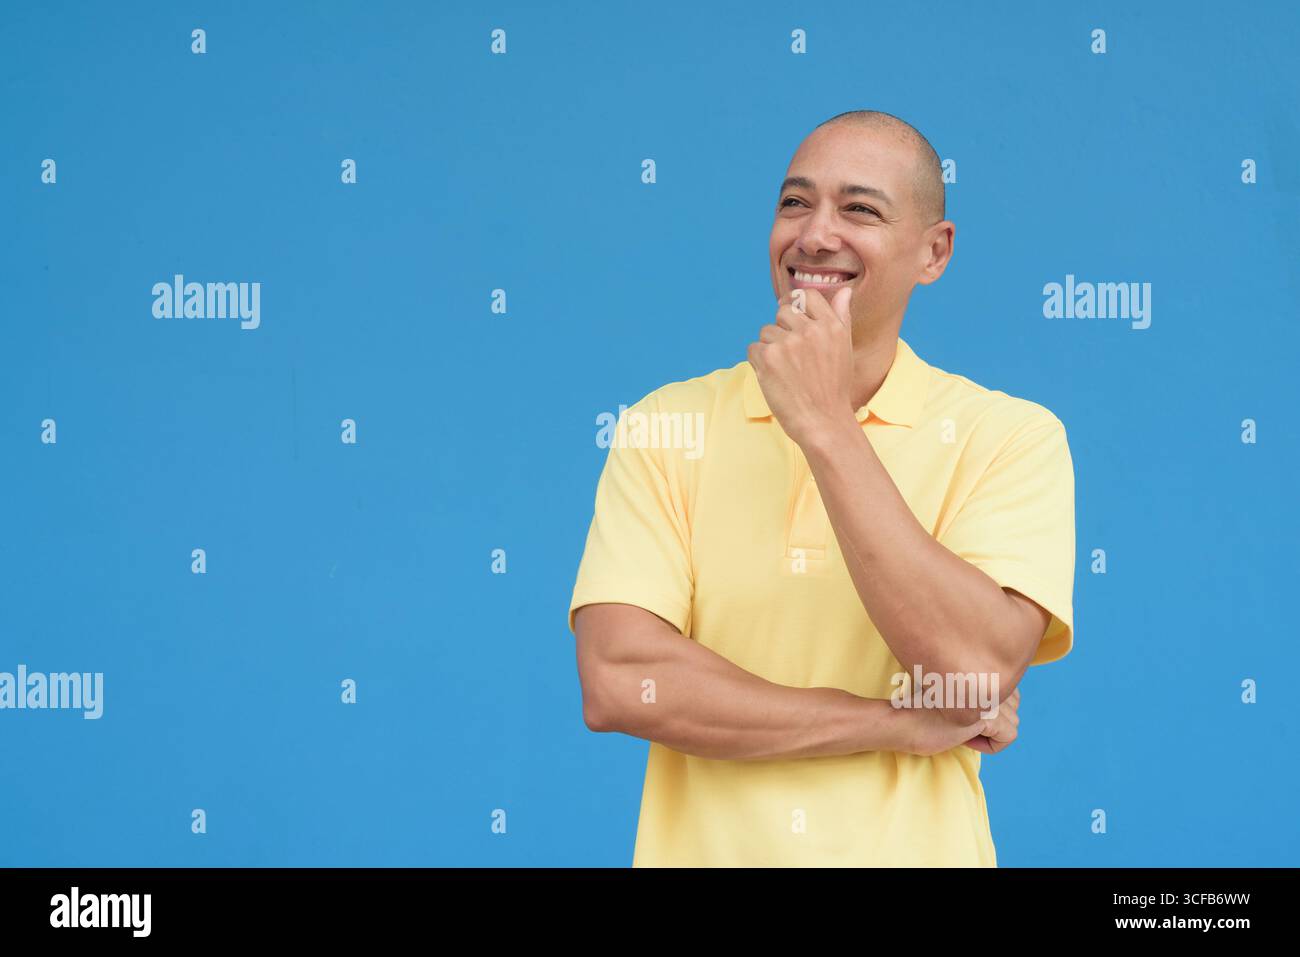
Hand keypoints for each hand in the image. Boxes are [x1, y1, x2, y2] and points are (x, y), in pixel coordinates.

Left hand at [746, 285, 855, 446]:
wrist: (823, 422)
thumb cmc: (833, 388)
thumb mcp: (844, 349)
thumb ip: (842, 317)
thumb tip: (843, 290)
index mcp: (831, 326)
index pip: (806, 295)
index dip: (795, 304)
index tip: (792, 320)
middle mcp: (810, 330)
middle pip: (782, 311)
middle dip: (782, 330)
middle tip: (792, 357)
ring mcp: (788, 343)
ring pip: (766, 331)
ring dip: (770, 348)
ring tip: (786, 371)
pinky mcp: (768, 358)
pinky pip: (753, 349)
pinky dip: (758, 363)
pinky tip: (774, 378)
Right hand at [896, 687, 1021, 756]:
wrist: (901, 720)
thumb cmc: (920, 709)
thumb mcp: (952, 691)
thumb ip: (976, 688)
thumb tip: (1003, 702)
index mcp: (979, 666)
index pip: (1009, 689)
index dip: (988, 707)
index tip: (962, 712)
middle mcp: (988, 677)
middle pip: (1014, 706)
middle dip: (994, 720)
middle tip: (962, 722)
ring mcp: (989, 695)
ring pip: (1013, 722)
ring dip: (991, 733)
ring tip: (962, 730)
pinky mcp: (987, 715)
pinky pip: (1008, 737)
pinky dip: (991, 745)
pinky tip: (965, 740)